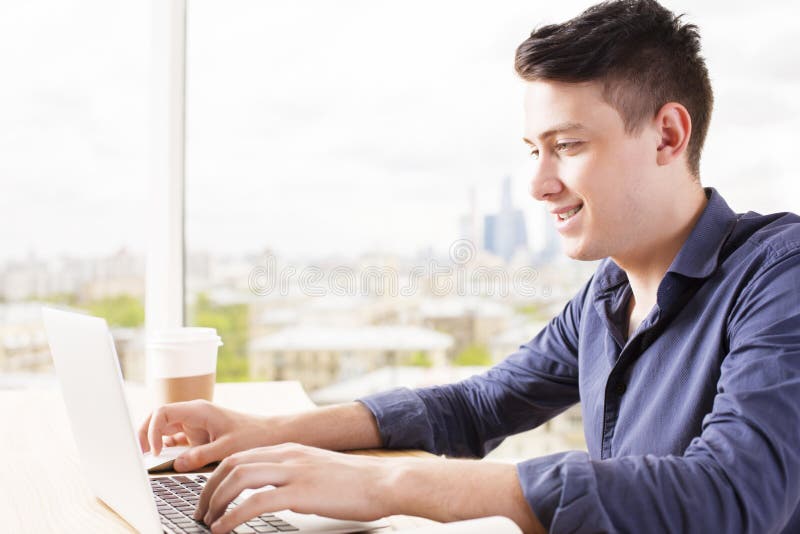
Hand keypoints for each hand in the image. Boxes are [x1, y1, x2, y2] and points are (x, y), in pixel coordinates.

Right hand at [138, 399, 270, 471]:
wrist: (270, 434)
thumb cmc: (253, 435)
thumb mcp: (227, 447)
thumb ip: (201, 455)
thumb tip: (177, 464)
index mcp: (199, 410)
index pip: (163, 412)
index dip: (152, 430)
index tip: (155, 451)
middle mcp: (193, 415)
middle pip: (159, 419)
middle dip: (146, 434)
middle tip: (140, 454)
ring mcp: (194, 424)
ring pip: (165, 429)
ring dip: (155, 441)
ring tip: (147, 458)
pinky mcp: (198, 435)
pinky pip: (176, 440)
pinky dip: (167, 448)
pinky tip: (163, 459)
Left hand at [195, 443, 394, 532]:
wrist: (384, 481)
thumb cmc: (357, 482)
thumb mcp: (319, 471)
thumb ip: (296, 475)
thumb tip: (279, 493)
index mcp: (291, 450)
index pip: (242, 456)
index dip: (218, 477)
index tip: (209, 496)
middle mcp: (288, 455)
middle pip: (233, 464)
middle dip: (209, 489)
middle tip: (201, 511)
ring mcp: (293, 471)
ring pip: (238, 478)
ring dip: (216, 501)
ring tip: (209, 522)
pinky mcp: (300, 492)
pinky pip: (254, 502)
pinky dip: (232, 516)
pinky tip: (224, 529)